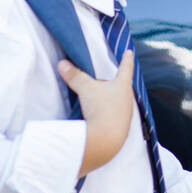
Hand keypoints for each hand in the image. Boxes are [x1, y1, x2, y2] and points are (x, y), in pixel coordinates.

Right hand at [57, 50, 133, 175]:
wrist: (106, 140)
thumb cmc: (101, 109)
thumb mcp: (86, 89)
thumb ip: (75, 76)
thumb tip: (62, 64)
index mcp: (123, 85)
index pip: (125, 67)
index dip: (126, 59)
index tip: (129, 52)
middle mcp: (128, 99)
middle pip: (122, 86)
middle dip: (116, 81)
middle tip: (110, 77)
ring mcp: (126, 114)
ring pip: (118, 102)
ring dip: (110, 99)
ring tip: (100, 99)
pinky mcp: (120, 127)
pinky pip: (114, 116)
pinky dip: (107, 113)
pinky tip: (99, 116)